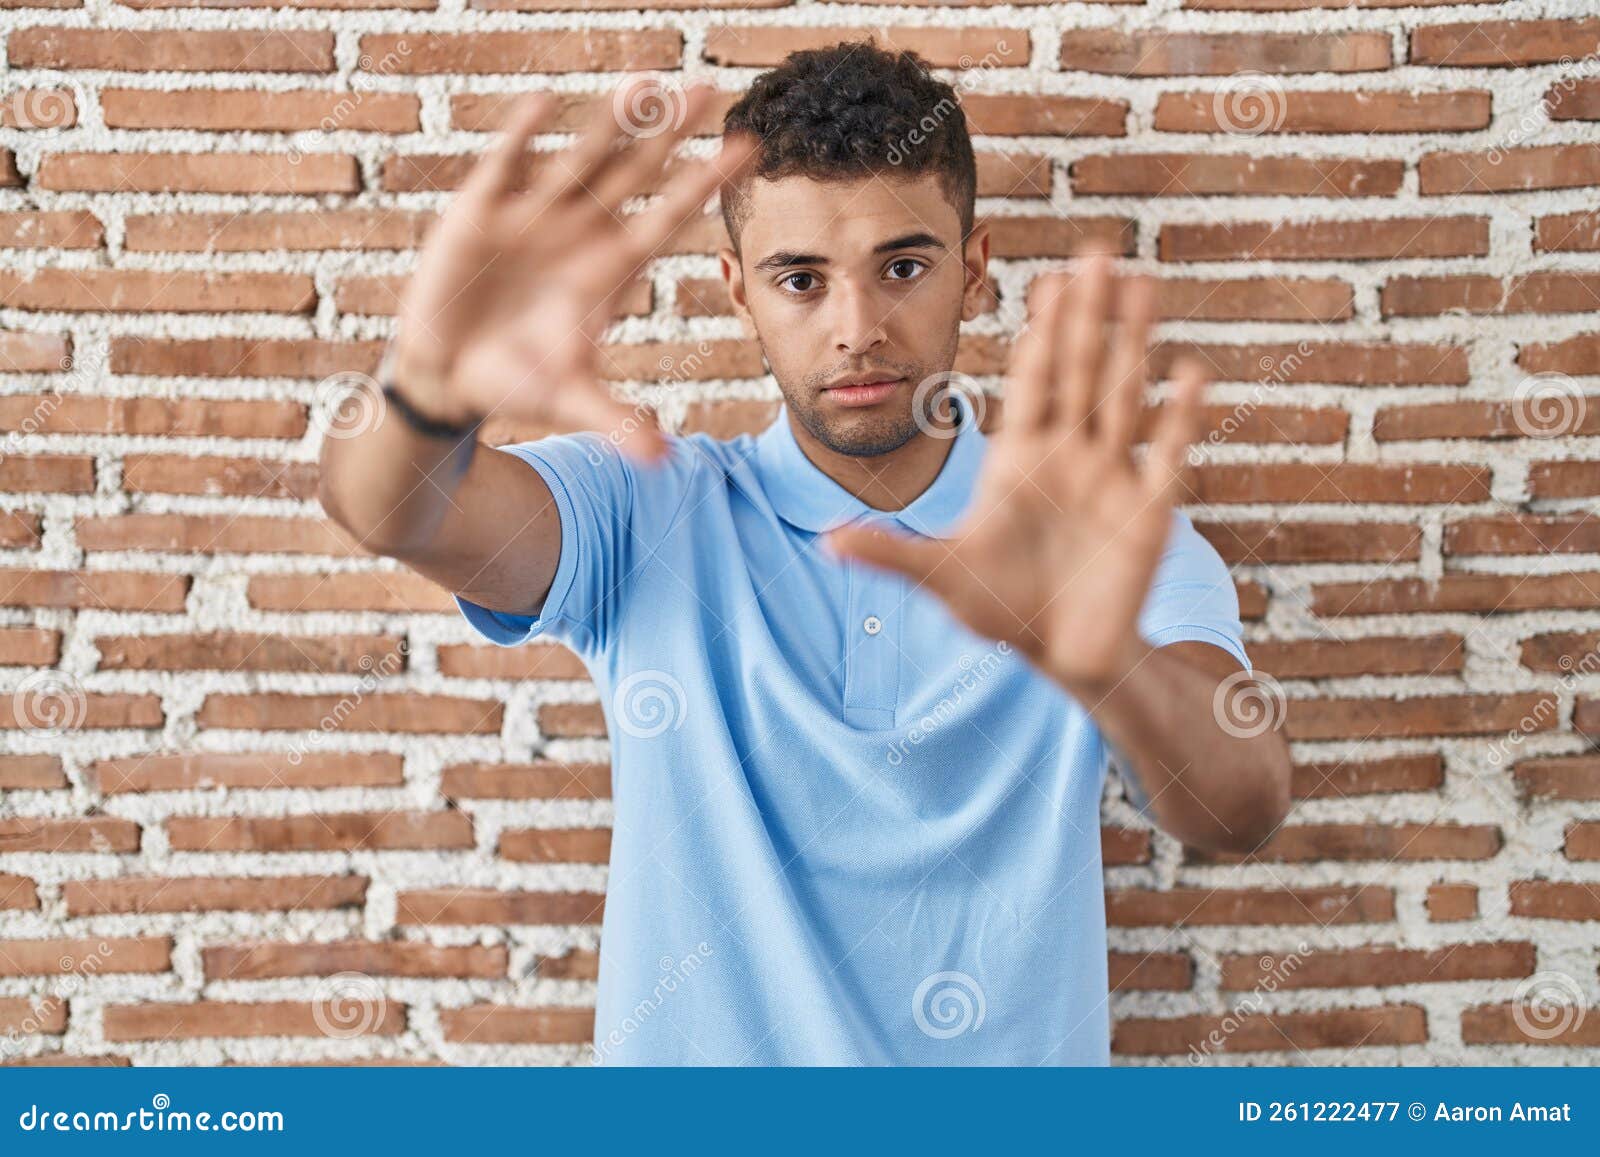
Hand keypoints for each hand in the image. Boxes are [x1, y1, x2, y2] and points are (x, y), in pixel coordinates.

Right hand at [391, 79, 757, 458]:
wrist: (449, 374)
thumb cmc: (517, 382)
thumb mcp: (568, 400)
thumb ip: (615, 421)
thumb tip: (662, 461)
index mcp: (608, 270)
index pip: (668, 217)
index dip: (704, 184)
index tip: (746, 150)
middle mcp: (578, 232)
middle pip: (634, 173)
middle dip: (668, 133)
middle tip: (708, 90)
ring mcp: (531, 216)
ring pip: (578, 157)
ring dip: (609, 122)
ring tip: (643, 83)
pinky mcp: (479, 211)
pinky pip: (504, 164)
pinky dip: (519, 137)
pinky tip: (542, 102)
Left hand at [824, 250, 1209, 692]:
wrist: (1062, 654)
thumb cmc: (1002, 610)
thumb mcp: (940, 578)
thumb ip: (890, 553)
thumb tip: (825, 541)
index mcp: (1018, 460)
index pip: (1032, 381)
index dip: (1041, 332)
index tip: (1048, 279)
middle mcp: (1068, 457)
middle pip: (1079, 370)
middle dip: (1088, 314)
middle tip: (1100, 252)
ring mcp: (1110, 479)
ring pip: (1123, 397)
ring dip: (1134, 343)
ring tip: (1145, 285)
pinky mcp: (1147, 513)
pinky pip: (1165, 456)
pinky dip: (1178, 417)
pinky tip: (1191, 372)